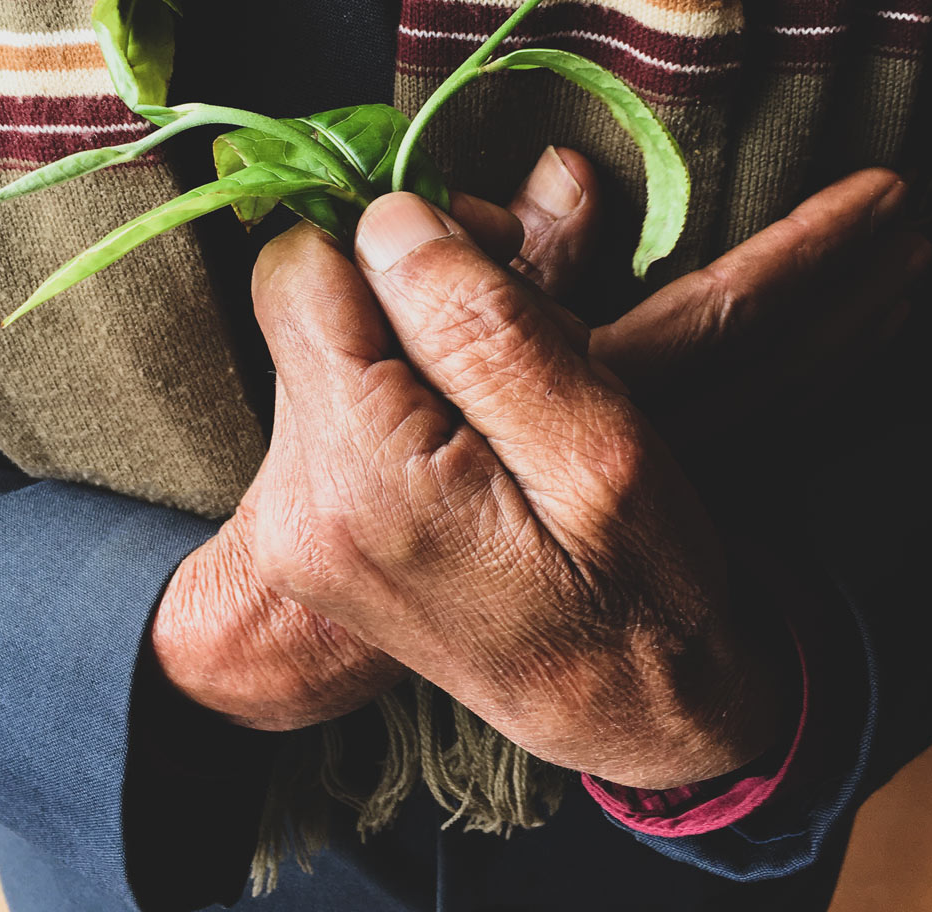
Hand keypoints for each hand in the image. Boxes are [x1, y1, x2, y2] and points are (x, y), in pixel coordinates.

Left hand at [240, 194, 783, 787]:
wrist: (624, 709)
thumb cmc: (640, 590)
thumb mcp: (601, 449)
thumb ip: (485, 328)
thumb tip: (388, 223)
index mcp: (363, 481)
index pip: (297, 274)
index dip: (393, 242)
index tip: (481, 268)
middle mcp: (298, 507)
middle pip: (304, 306)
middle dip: (407, 291)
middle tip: (517, 337)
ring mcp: (291, 527)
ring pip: (321, 346)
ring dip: (412, 341)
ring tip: (505, 397)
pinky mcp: (304, 531)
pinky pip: (332, 402)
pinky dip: (400, 389)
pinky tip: (470, 428)